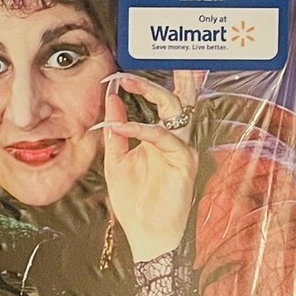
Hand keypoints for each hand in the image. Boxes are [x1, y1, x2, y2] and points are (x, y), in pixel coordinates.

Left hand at [95, 71, 201, 262]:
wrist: (146, 235)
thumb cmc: (135, 201)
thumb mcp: (116, 160)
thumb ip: (116, 130)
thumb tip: (112, 100)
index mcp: (161, 138)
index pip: (163, 103)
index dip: (145, 85)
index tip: (119, 75)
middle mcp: (175, 140)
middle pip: (180, 99)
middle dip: (169, 76)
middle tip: (147, 60)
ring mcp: (182, 149)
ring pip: (177, 110)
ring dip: (153, 93)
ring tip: (127, 83)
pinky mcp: (184, 163)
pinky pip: (165, 138)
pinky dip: (141, 129)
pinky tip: (121, 126)